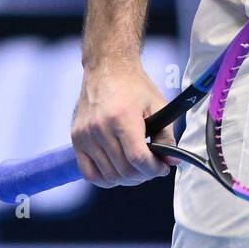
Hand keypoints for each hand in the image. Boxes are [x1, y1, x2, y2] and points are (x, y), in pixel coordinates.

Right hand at [71, 62, 176, 188]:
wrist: (107, 68)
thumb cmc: (134, 85)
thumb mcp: (157, 105)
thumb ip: (166, 136)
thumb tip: (172, 161)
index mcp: (122, 118)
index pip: (138, 158)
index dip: (154, 169)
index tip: (163, 168)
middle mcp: (100, 128)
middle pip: (124, 170)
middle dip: (144, 175)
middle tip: (153, 169)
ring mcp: (86, 135)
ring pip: (108, 175)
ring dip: (127, 179)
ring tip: (137, 169)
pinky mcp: (76, 139)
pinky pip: (89, 173)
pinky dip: (105, 179)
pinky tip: (118, 172)